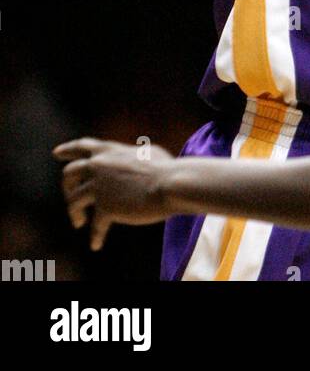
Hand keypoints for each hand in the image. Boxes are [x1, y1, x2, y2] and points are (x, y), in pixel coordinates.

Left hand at [54, 137, 174, 250]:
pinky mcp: (105, 208)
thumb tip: (132, 158)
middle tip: (71, 196)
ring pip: (73, 201)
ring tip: (79, 222)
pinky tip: (96, 244)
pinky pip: (95, 226)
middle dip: (67, 186)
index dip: (67, 150)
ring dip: (74, 213)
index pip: (82, 146)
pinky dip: (96, 236)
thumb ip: (132, 156)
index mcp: (109, 151)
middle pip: (69, 174)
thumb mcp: (147, 153)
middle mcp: (99, 166)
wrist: (170, 184)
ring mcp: (100, 187)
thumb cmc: (166, 168)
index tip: (56, 153)